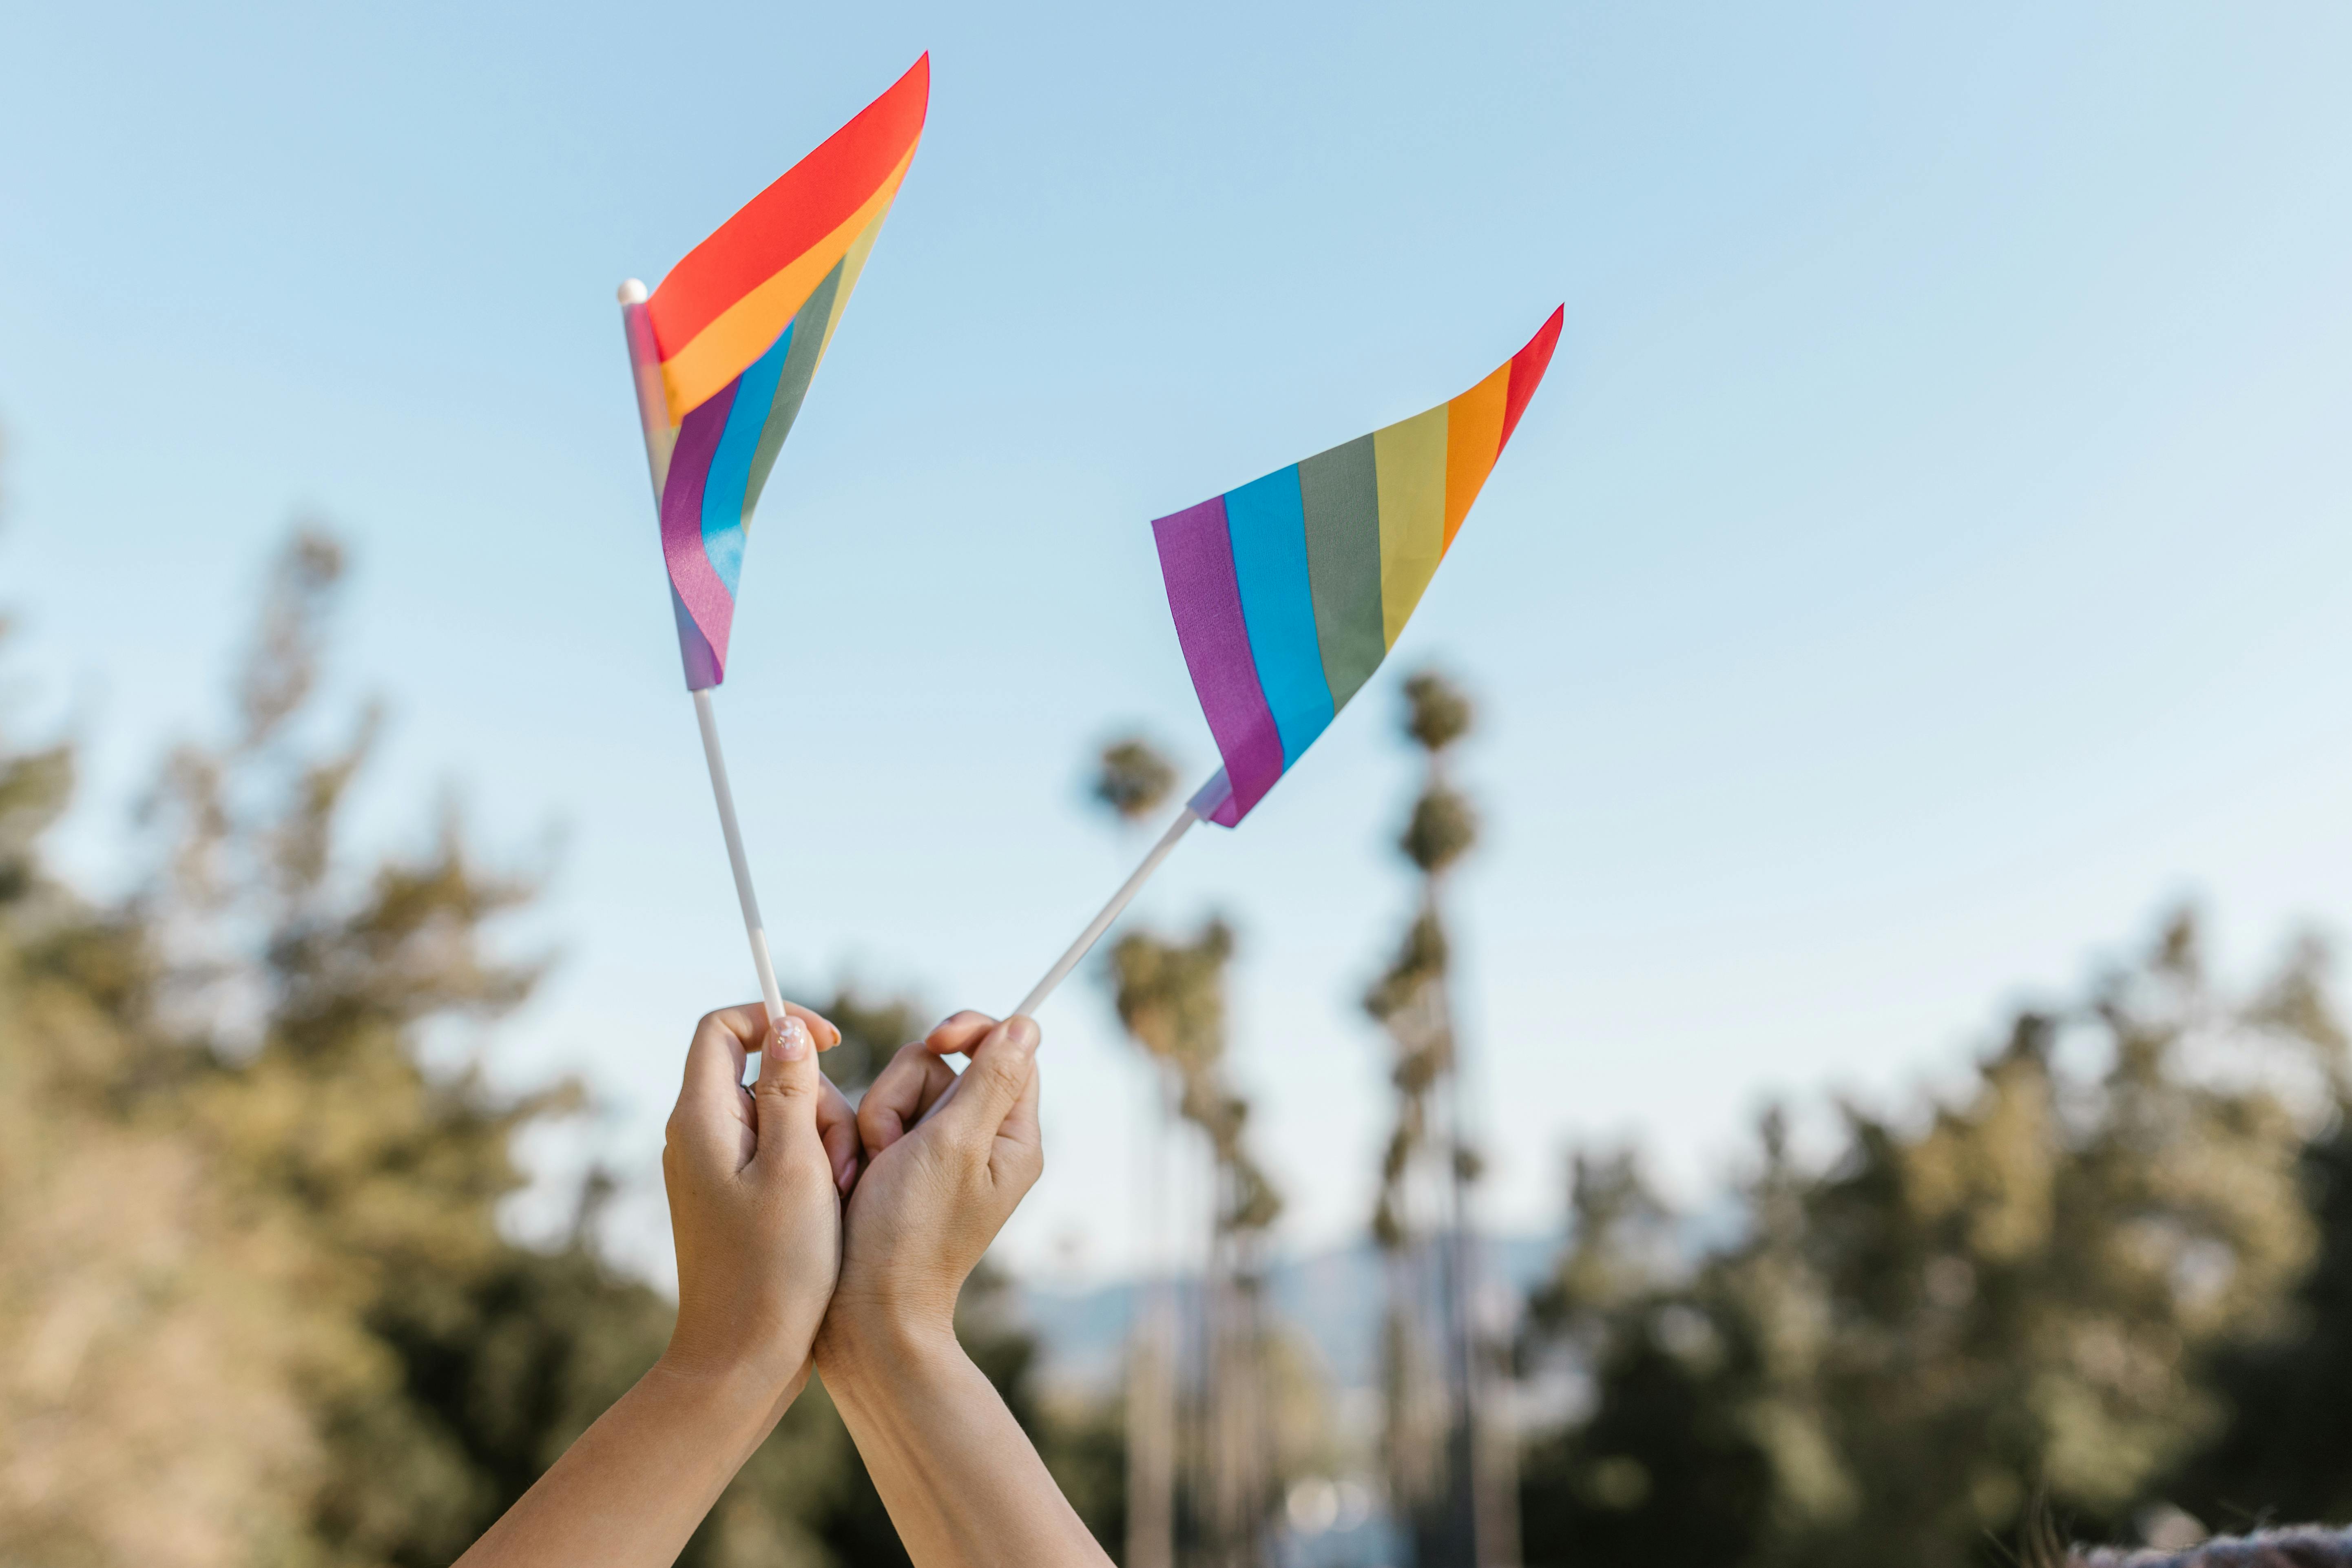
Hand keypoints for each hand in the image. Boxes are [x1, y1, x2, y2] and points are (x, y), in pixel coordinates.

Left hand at [660, 1002, 860, 1390]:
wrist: (742, 1360)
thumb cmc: (773, 1270)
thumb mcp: (796, 1168)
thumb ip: (792, 1091)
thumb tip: (785, 1030)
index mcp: (702, 1119)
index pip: (724, 1029)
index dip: (777, 1020)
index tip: (832, 1044)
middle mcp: (699, 1137)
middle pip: (768, 1074)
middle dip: (819, 1101)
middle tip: (845, 1157)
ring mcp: (716, 1169)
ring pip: (784, 1116)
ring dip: (825, 1141)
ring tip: (842, 1193)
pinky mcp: (736, 1198)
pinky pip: (782, 1156)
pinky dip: (814, 1170)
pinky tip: (833, 1209)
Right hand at [822, 1012, 1042, 1350]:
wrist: (862, 1310)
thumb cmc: (910, 1233)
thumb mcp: (954, 1146)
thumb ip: (989, 1080)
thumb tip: (1025, 1025)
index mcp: (1010, 1138)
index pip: (1007, 1052)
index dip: (970, 1033)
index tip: (938, 1040)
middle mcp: (978, 1142)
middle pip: (942, 1066)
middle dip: (905, 1092)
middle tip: (894, 1147)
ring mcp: (935, 1154)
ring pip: (901, 1089)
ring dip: (877, 1118)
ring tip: (870, 1168)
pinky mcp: (897, 1165)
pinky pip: (877, 1119)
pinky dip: (860, 1138)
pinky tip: (855, 1176)